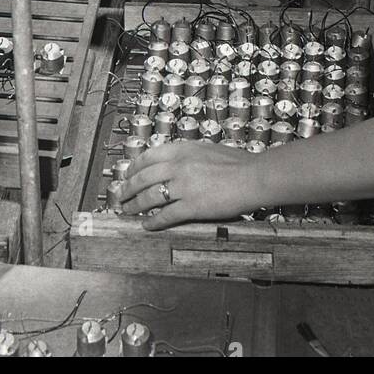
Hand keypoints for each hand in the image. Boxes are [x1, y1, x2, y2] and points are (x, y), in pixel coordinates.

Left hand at [120, 142, 261, 229]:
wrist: (253, 176)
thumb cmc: (237, 163)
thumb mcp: (207, 149)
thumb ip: (188, 155)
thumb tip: (175, 162)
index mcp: (181, 149)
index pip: (147, 157)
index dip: (133, 167)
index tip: (127, 174)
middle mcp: (178, 166)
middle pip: (143, 178)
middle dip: (127, 188)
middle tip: (119, 196)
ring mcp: (183, 186)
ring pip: (149, 197)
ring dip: (135, 205)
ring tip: (128, 211)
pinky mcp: (192, 206)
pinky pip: (166, 215)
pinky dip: (153, 221)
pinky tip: (147, 225)